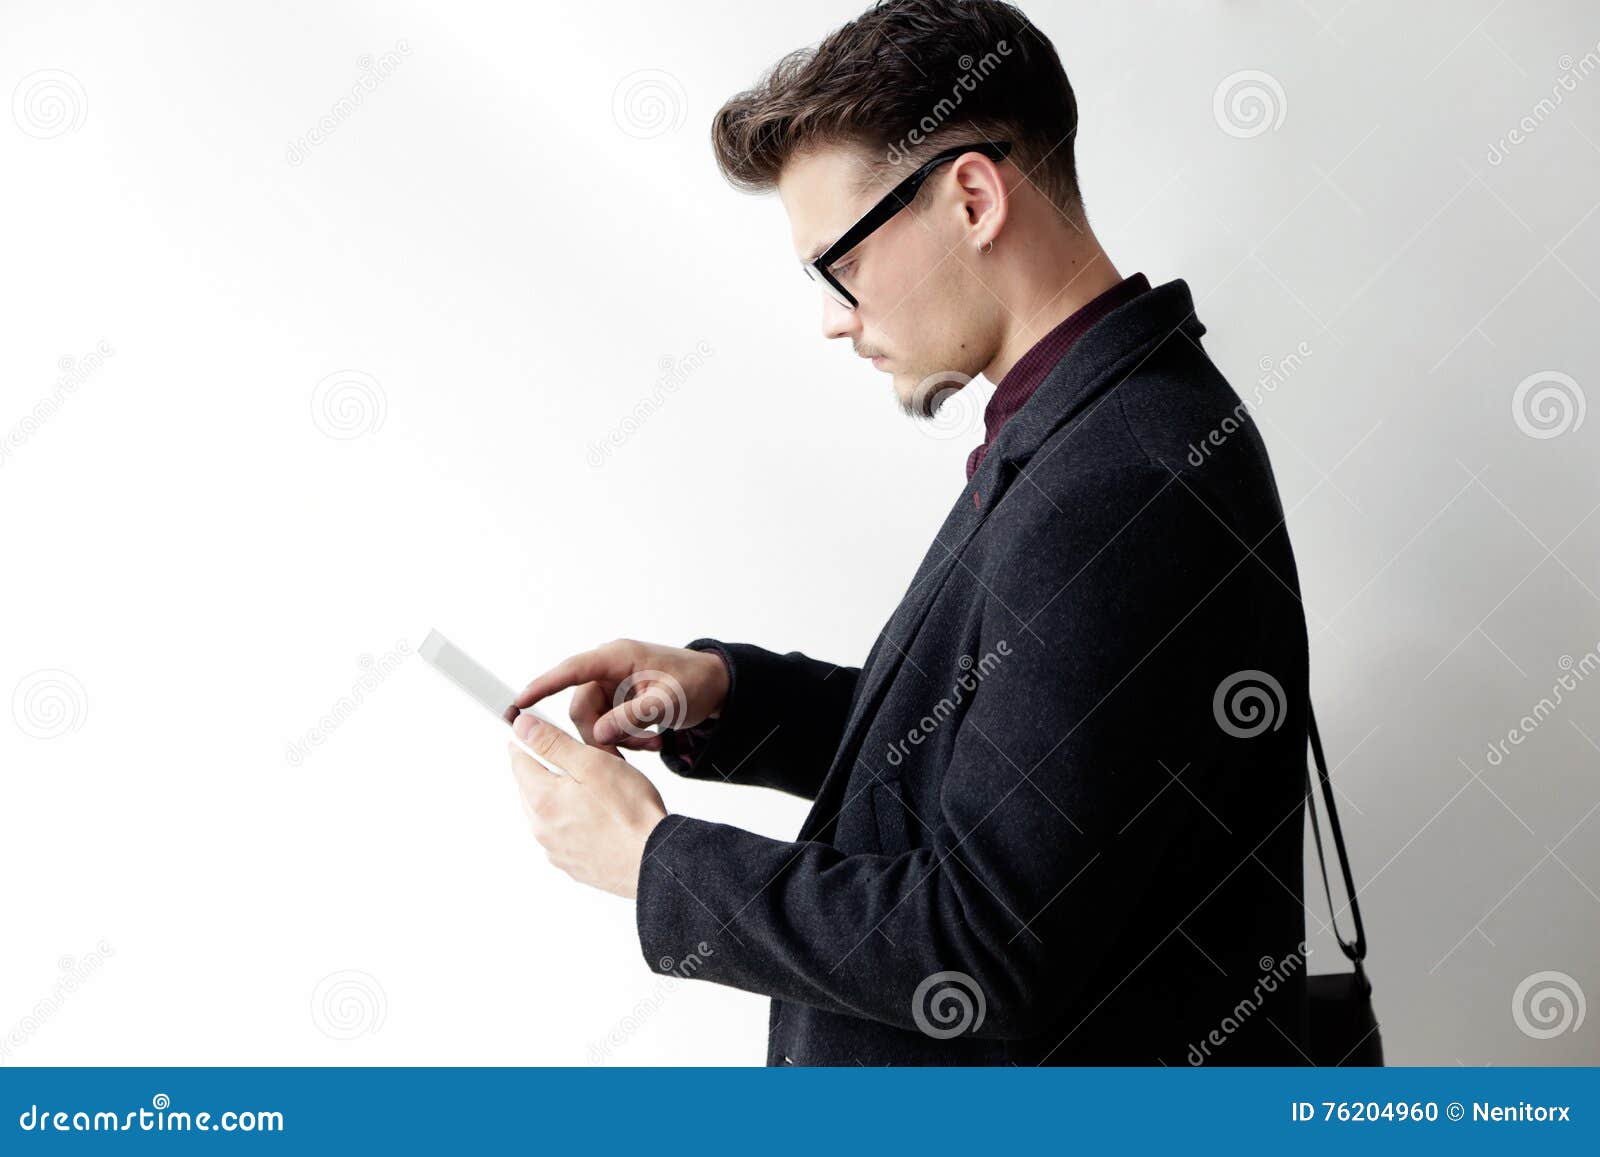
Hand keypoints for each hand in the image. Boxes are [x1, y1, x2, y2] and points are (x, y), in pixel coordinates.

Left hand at [507, 714, 667, 898]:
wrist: (655, 859)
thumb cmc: (631, 812)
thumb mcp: (592, 763)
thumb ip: (553, 743)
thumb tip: (522, 727)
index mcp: (543, 800)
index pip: (519, 762)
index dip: (527, 742)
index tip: (534, 733)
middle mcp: (542, 829)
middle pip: (529, 788)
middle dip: (544, 770)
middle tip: (573, 760)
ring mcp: (556, 850)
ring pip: (545, 813)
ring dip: (558, 797)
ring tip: (590, 790)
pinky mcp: (572, 865)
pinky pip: (561, 836)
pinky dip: (570, 822)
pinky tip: (596, 817)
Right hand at [509, 638, 729, 753]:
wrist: (717, 686)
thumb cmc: (695, 684)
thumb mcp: (668, 702)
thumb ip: (632, 717)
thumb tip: (599, 735)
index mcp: (617, 658)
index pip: (571, 670)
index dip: (543, 686)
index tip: (518, 703)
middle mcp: (609, 669)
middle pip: (581, 709)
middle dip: (599, 735)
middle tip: (626, 754)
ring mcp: (613, 685)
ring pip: (593, 722)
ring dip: (616, 739)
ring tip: (649, 743)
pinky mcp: (618, 700)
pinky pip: (607, 725)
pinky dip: (624, 738)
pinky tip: (649, 741)